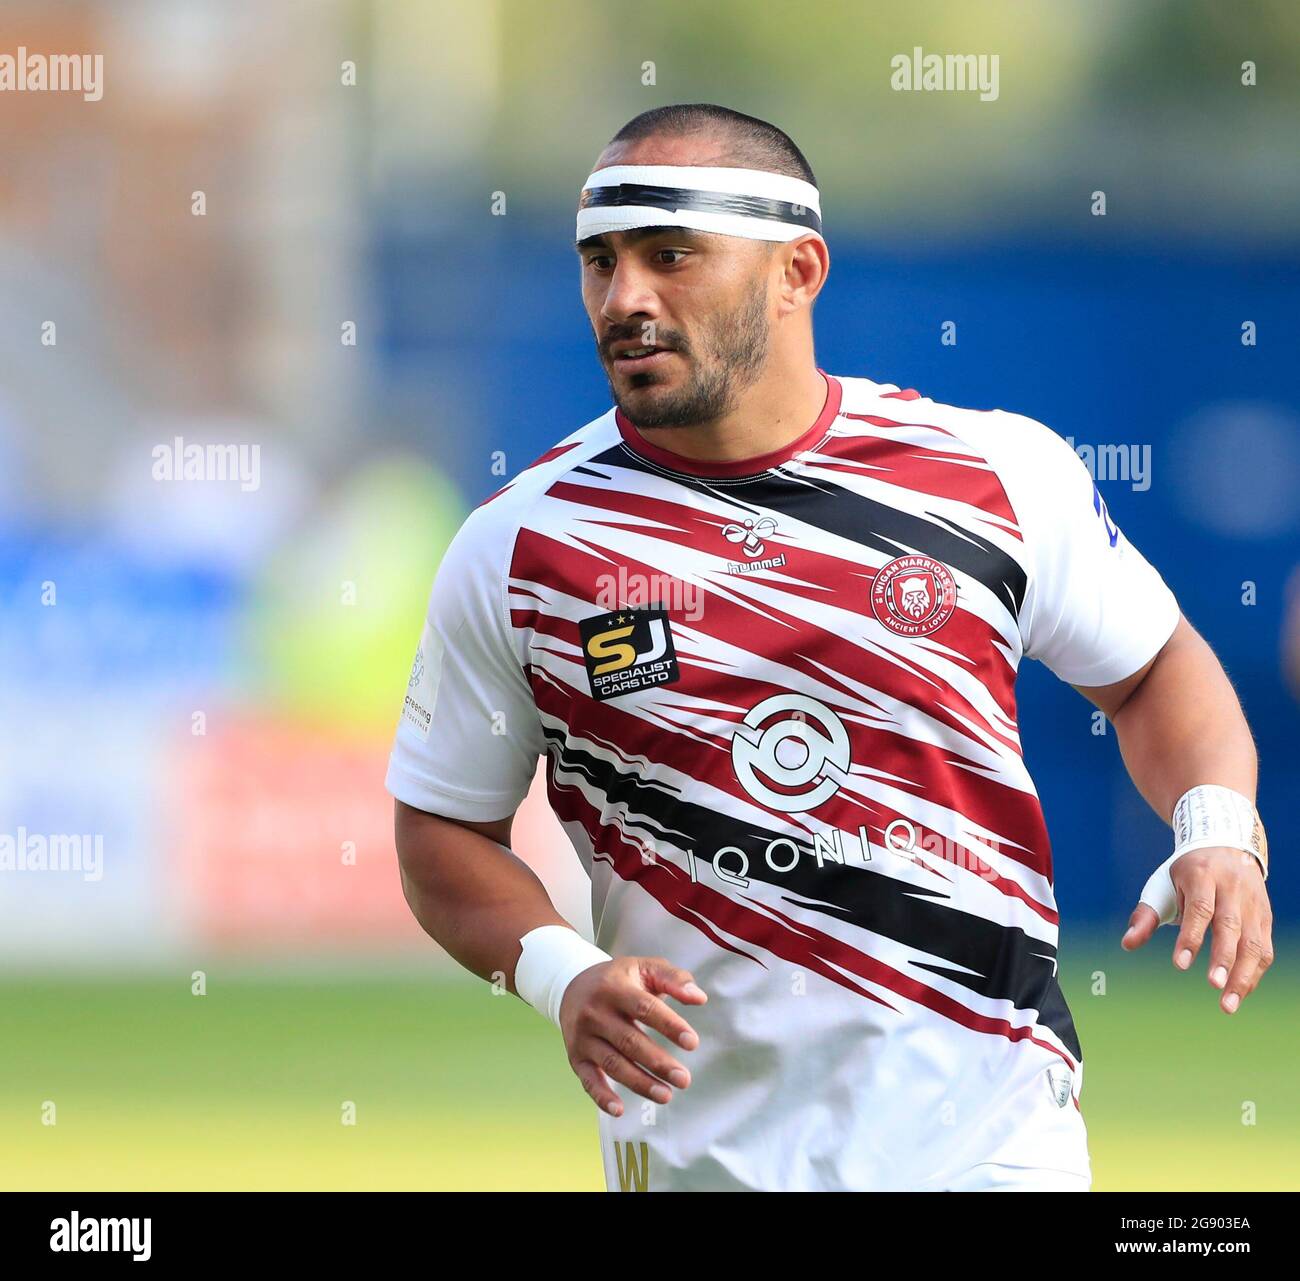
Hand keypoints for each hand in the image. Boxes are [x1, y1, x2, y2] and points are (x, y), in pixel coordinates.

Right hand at [558, 956, 706, 1115]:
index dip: (669, 1026)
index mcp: (615, 988)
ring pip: (613, 1063)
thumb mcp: (645, 968)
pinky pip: (588, 1080)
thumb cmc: (620, 979)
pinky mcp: (576, 1056)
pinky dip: (602, 1096)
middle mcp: (595, 1013)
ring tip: (666, 1095)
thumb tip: (699, 998)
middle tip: (684, 1079)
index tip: (692, 1043)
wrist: (573, 985)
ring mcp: (584, 1037)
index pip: (645, 1008)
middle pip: (630, 1041)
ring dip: (640, 1083)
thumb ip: (675, 979)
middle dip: (659, 1063)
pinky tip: (619, 1110)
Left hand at [1122, 846, 1273, 1012]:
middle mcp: (1233, 888)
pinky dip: (1253, 973)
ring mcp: (1253, 903)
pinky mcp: (1265, 917)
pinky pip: (1264, 949)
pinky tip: (1239, 992)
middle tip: (1214, 987)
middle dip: (1223, 959)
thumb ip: (1146, 915)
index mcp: (1203, 876)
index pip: (1199, 909)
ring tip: (1228, 1003)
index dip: (1191, 937)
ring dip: (1243, 975)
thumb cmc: (1188, 873)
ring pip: (1254, 942)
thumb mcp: (1163, 886)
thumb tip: (1127, 943)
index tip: (1180, 965)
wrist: (1227, 846)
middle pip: (1231, 926)